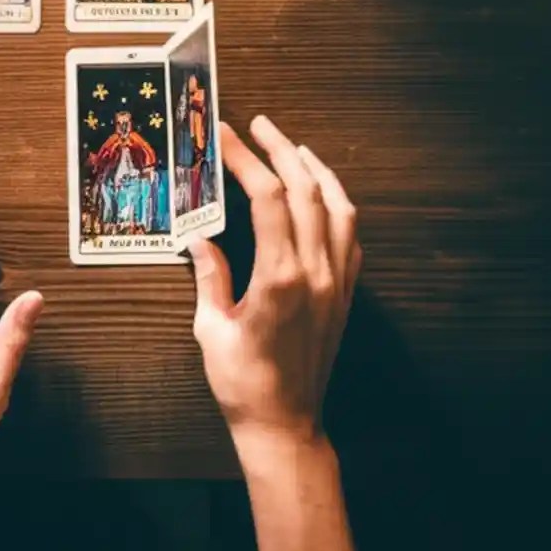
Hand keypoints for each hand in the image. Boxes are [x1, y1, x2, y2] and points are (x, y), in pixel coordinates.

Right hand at [189, 116, 360, 450]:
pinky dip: (338, 205)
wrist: (285, 424)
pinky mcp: (344, 295)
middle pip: (305, 191)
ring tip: (294, 148)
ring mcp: (336, 282)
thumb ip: (210, 276)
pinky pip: (350, 236)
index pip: (267, 198)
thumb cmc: (243, 383)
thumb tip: (199, 238)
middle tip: (259, 125)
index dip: (246, 160)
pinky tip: (322, 195)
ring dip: (316, 171)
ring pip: (338, 208)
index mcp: (278, 278)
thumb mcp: (212, 327)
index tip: (227, 136)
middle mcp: (315, 273)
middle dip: (281, 150)